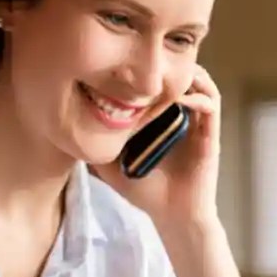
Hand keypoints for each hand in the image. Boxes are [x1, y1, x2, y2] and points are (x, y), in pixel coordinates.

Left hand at [92, 64, 221, 229]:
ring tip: (162, 76)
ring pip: (199, 81)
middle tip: (146, 61)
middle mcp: (181, 114)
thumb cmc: (145, 190)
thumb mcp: (111, 163)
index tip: (124, 64)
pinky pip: (210, 104)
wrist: (173, 216)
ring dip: (183, 74)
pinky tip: (177, 98)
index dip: (145, 68)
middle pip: (179, 73)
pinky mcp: (209, 133)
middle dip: (165, 63)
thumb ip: (97, 144)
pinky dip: (196, 95)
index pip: (157, 80)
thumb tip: (67, 128)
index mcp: (160, 116)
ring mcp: (197, 122)